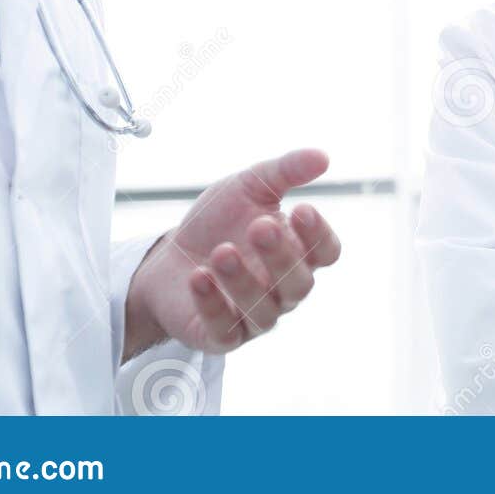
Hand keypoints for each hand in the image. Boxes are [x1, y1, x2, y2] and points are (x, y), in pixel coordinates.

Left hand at [123, 149, 342, 358]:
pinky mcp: (221, 336)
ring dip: (244, 282)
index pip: (326, 253)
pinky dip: (212, 305)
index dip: (319, 235)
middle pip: (299, 284)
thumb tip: (323, 157)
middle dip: (281, 257)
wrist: (168, 256)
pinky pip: (225, 330)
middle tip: (259, 226)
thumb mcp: (248, 187)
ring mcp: (254, 317)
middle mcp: (283, 290)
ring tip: (221, 251)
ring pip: (264, 311)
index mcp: (298, 253)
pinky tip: (198, 277)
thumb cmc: (218, 222)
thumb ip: (285, 172)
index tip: (301, 209)